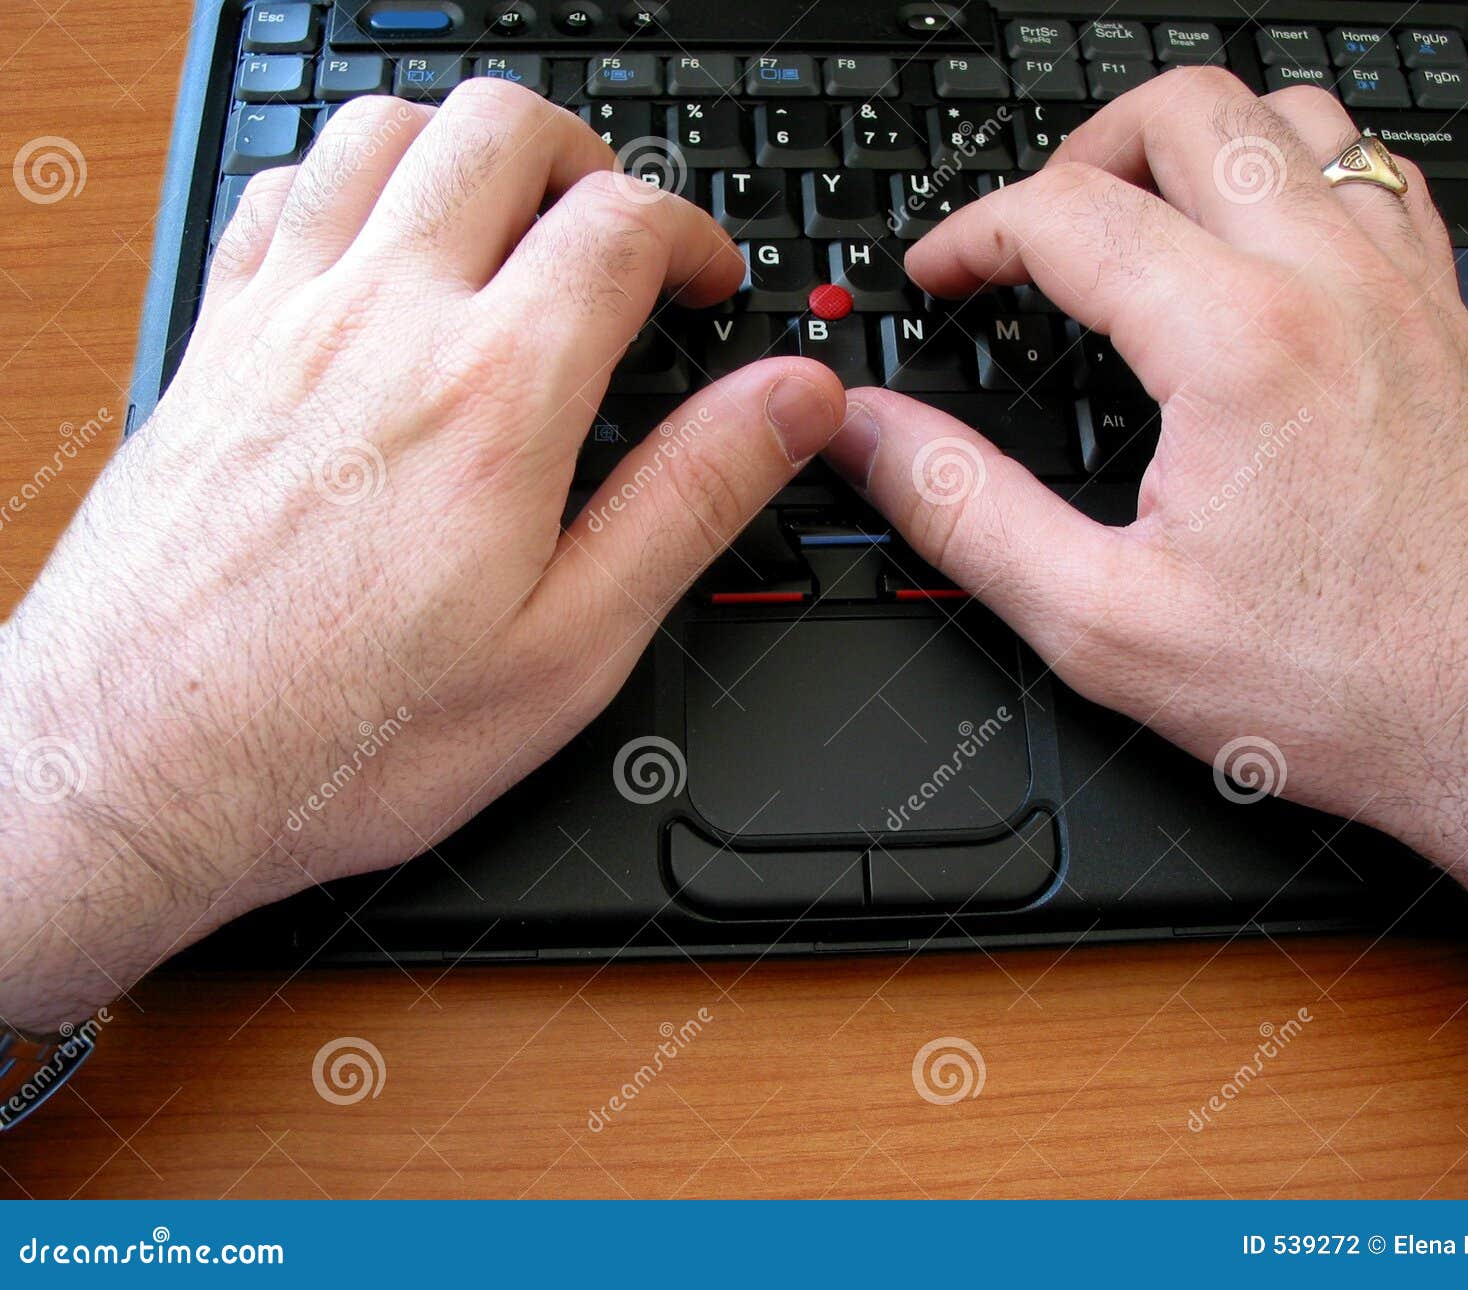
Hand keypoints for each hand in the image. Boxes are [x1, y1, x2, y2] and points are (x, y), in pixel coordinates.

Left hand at [0, 82, 844, 1029]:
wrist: (137, 767)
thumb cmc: (348, 734)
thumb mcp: (568, 649)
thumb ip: (690, 501)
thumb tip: (791, 401)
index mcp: (493, 396)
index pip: (619, 224)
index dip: (692, 232)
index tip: (706, 280)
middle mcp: (381, 322)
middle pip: (500, 132)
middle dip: (588, 159)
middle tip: (619, 237)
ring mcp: (282, 318)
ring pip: (384, 129)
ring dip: (469, 150)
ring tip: (511, 225)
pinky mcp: (213, 342)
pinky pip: (279, 186)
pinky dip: (350, 179)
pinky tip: (379, 248)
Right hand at [825, 69, 1467, 1020]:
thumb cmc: (1340, 683)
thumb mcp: (1104, 623)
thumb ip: (963, 511)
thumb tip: (869, 436)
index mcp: (1239, 345)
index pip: (1068, 212)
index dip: (974, 234)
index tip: (940, 277)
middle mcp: (1332, 284)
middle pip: (1184, 109)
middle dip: (1076, 152)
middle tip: (1029, 236)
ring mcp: (1403, 288)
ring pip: (1289, 112)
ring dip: (1189, 142)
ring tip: (1132, 218)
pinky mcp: (1445, 316)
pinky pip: (1369, 173)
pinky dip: (1290, 171)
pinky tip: (1254, 245)